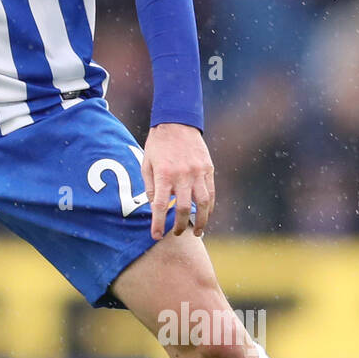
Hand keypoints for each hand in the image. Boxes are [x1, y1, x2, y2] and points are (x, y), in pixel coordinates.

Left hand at [142, 123, 214, 238]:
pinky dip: (210, 207)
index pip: (161, 206)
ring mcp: (198, 172)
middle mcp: (183, 175)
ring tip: (197, 232)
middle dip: (180, 225)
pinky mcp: (208, 169)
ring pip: (204, 203)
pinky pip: (212, 192)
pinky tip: (206, 215)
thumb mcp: (146, 164)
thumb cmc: (158, 144)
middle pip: (185, 208)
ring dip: (201, 221)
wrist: (177, 122)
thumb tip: (155, 207)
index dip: (158, 223)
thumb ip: (151, 187)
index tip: (155, 236)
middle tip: (176, 234)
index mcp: (164, 174)